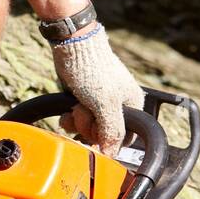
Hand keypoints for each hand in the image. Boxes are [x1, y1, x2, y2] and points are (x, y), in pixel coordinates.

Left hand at [51, 24, 144, 155]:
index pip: (124, 138)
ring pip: (88, 128)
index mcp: (132, 105)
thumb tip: (112, 153)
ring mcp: (99, 103)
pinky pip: (78, 119)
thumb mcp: (106, 104)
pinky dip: (70, 118)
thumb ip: (112, 131)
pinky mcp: (84, 99)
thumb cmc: (93, 70)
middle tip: (84, 112)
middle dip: (88, 127)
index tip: (96, 136)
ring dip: (77, 122)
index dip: (108, 141)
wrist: (72, 45)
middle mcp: (118, 105)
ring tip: (74, 108)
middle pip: (103, 134)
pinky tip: (67, 112)